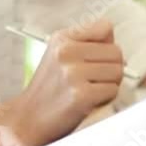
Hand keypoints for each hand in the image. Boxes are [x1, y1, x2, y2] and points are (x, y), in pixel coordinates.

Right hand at [12, 19, 124, 145]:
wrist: (28, 118)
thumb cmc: (50, 88)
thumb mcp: (60, 55)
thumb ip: (87, 43)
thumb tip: (115, 42)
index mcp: (62, 39)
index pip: (105, 27)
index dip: (106, 45)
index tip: (95, 58)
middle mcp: (66, 52)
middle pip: (116, 52)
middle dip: (111, 68)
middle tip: (93, 80)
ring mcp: (73, 73)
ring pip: (118, 72)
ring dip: (109, 84)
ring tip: (89, 89)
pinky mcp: (81, 94)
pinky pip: (113, 90)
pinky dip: (105, 98)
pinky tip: (88, 101)